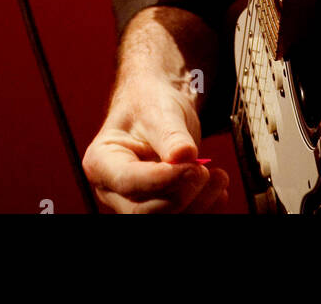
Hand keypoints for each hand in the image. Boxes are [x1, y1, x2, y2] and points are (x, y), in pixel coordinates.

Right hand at [82, 80, 228, 213]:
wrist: (158, 104)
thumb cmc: (150, 102)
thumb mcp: (159, 110)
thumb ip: (171, 134)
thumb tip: (184, 156)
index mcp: (102, 161)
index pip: (128, 181)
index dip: (161, 179)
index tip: (191, 166)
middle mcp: (113, 189)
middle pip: (145, 210)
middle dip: (180, 195)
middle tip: (204, 170)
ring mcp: (135, 200)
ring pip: (164, 218)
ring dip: (196, 204)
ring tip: (219, 177)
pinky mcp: (158, 205)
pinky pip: (180, 216)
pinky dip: (202, 207)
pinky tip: (218, 190)